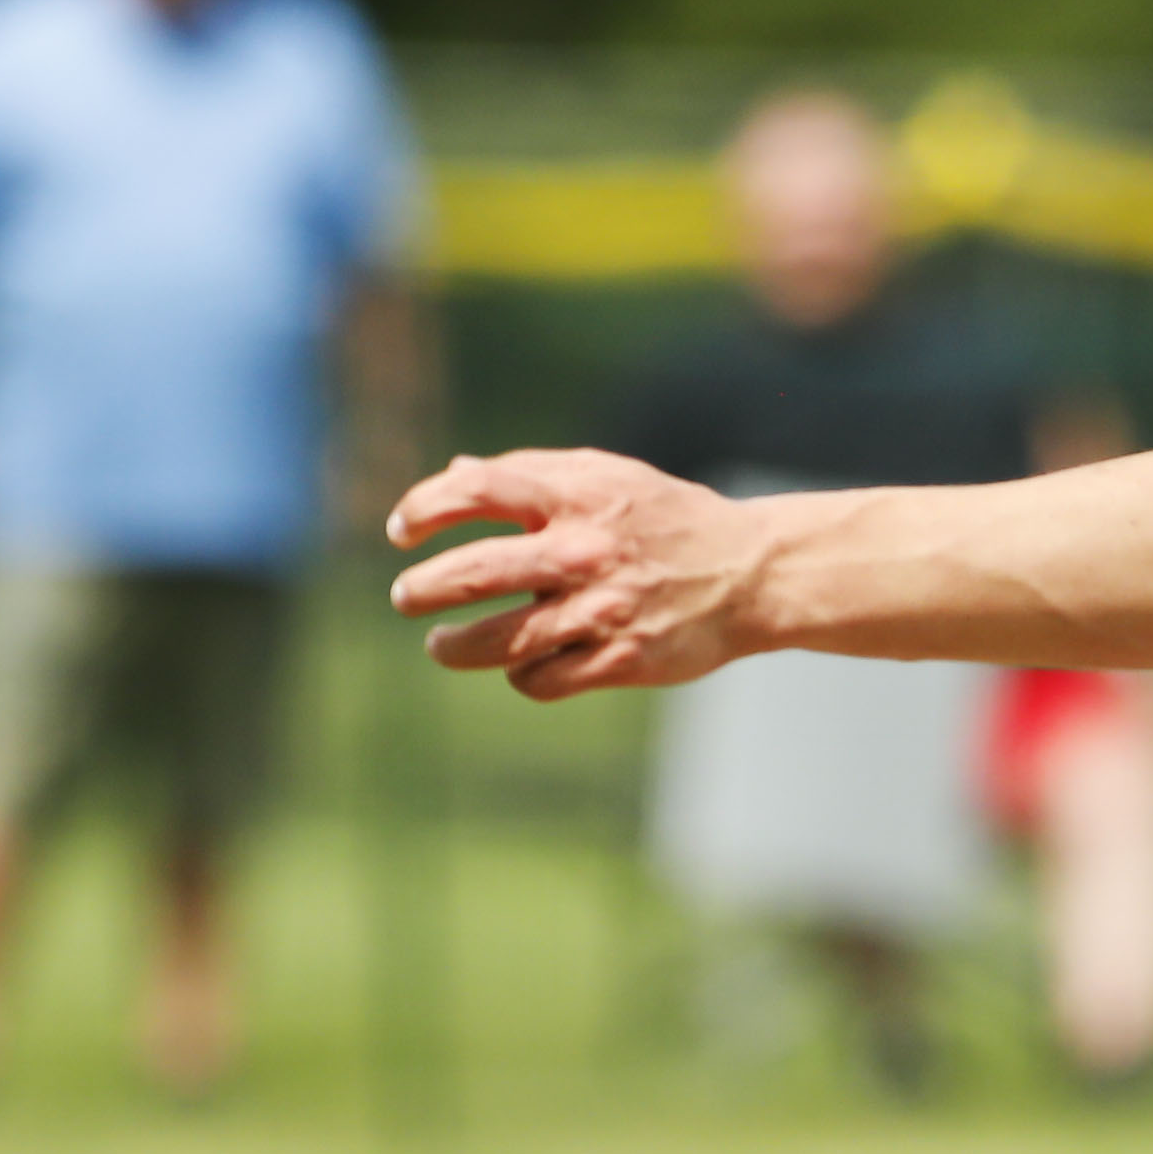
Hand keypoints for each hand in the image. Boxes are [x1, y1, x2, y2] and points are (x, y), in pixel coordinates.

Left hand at [385, 447, 763, 696]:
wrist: (750, 573)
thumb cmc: (668, 520)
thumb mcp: (608, 477)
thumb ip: (533, 474)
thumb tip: (455, 473)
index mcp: (578, 496)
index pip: (476, 490)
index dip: (424, 508)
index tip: (401, 531)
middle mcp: (586, 552)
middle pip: (472, 574)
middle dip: (422, 590)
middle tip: (405, 597)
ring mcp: (603, 612)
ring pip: (497, 643)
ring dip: (453, 647)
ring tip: (442, 645)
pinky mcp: (621, 661)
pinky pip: (540, 680)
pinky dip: (520, 674)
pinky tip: (520, 664)